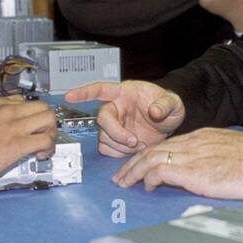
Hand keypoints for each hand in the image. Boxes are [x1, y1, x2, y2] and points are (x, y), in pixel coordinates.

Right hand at [0, 96, 56, 190]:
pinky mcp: (18, 144)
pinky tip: (39, 156)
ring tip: (43, 146)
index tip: (28, 127)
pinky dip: (48, 148)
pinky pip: (46, 140)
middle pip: (42, 107)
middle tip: (41, 136)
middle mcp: (7, 111)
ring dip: (51, 133)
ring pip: (49, 119)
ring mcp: (14, 126)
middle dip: (46, 122)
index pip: (24, 102)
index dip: (30, 116)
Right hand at [65, 81, 184, 156]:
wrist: (169, 123)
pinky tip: (131, 151)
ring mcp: (114, 125)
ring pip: (103, 137)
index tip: (69, 96)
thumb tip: (154, 112)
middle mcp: (115, 108)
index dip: (84, 92)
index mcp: (124, 93)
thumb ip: (165, 105)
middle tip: (134, 141)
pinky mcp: (115, 140)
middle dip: (116, 133)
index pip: (100, 89)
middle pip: (102, 119)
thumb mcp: (173, 103)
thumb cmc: (168, 106)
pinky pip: (106, 149)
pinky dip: (117, 153)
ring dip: (119, 145)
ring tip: (139, 145)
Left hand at [113, 128, 242, 199]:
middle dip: (134, 163)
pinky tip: (146, 186)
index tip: (139, 167)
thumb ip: (214, 160)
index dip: (150, 156)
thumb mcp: (233, 155)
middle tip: (122, 176)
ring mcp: (193, 156)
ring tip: (124, 182)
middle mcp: (195, 143)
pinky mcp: (194, 171)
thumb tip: (204, 174)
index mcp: (204, 137)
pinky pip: (161, 170)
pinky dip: (149, 177)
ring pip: (151, 157)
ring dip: (134, 171)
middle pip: (154, 149)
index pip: (168, 145)